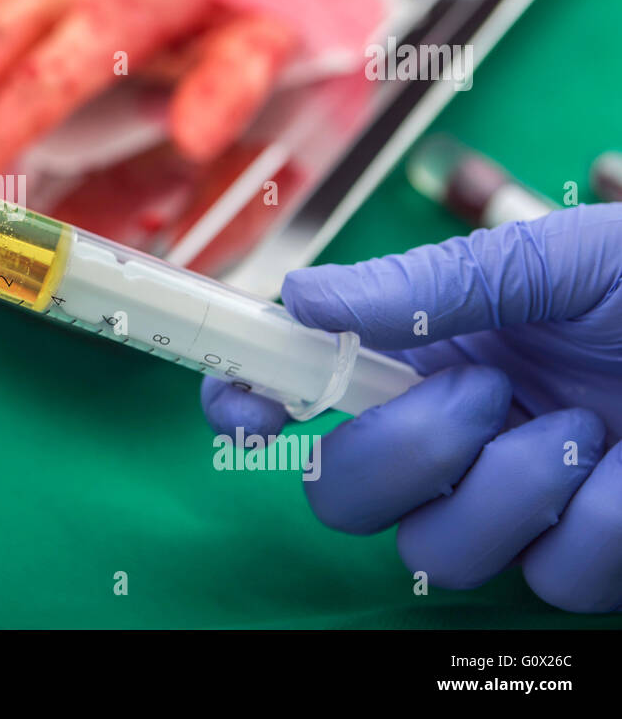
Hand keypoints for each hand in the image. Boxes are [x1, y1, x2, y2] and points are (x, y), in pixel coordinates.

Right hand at [201, 203, 621, 611]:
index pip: (304, 389)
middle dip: (405, 450)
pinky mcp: (584, 554)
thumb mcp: (546, 261)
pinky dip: (599, 520)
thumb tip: (299, 297)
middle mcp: (453, 433)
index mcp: (426, 354)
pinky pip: (549, 575)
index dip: (254, 401)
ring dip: (514, 483)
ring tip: (588, 427)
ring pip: (439, 549)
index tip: (249, 409)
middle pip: (344, 496)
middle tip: (483, 393)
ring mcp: (514, 500)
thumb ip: (421, 285)